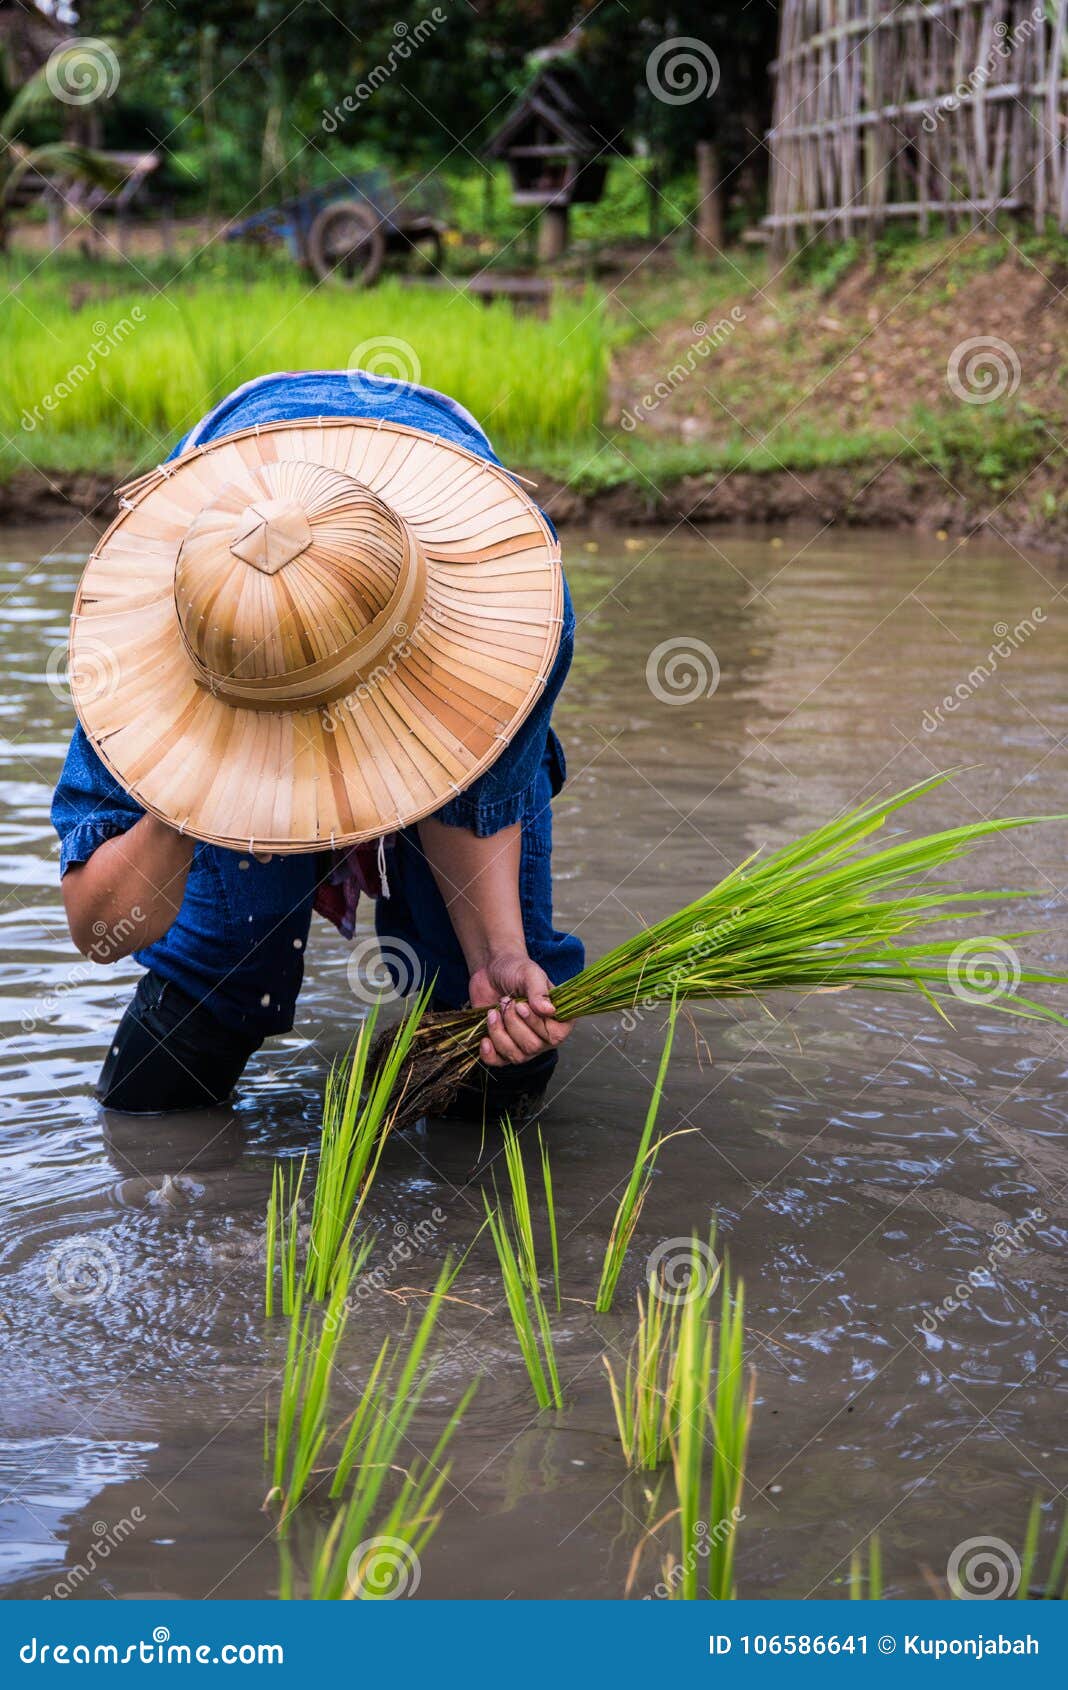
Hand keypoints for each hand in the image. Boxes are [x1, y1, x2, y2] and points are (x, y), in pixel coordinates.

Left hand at [468, 951, 572, 1067]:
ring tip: (494, 1012)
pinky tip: (484, 1039)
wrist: (492, 970)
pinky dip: (490, 1054)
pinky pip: (499, 1062)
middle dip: (513, 1024)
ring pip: (516, 1056)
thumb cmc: (516, 970)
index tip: (521, 1005)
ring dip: (500, 1033)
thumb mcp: (530, 974)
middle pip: (533, 1047)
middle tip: (505, 1002)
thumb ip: (540, 992)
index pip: (555, 1036)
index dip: (536, 1024)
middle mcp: (544, 1036)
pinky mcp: (503, 1047)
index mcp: (558, 1019)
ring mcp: (523, 1043)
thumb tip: (550, 1011)